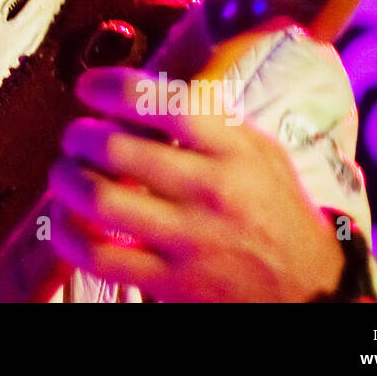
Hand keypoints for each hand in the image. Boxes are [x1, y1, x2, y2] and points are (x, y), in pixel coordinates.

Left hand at [48, 65, 344, 301]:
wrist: (311, 288)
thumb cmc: (276, 208)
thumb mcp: (258, 149)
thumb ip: (208, 117)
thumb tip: (139, 90)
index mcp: (230, 148)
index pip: (156, 101)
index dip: (108, 87)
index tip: (87, 87)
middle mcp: (209, 189)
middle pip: (114, 148)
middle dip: (78, 136)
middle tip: (74, 137)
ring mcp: (189, 239)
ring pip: (98, 201)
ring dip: (66, 180)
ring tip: (64, 173)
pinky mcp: (172, 283)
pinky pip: (98, 256)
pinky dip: (68, 235)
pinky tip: (68, 221)